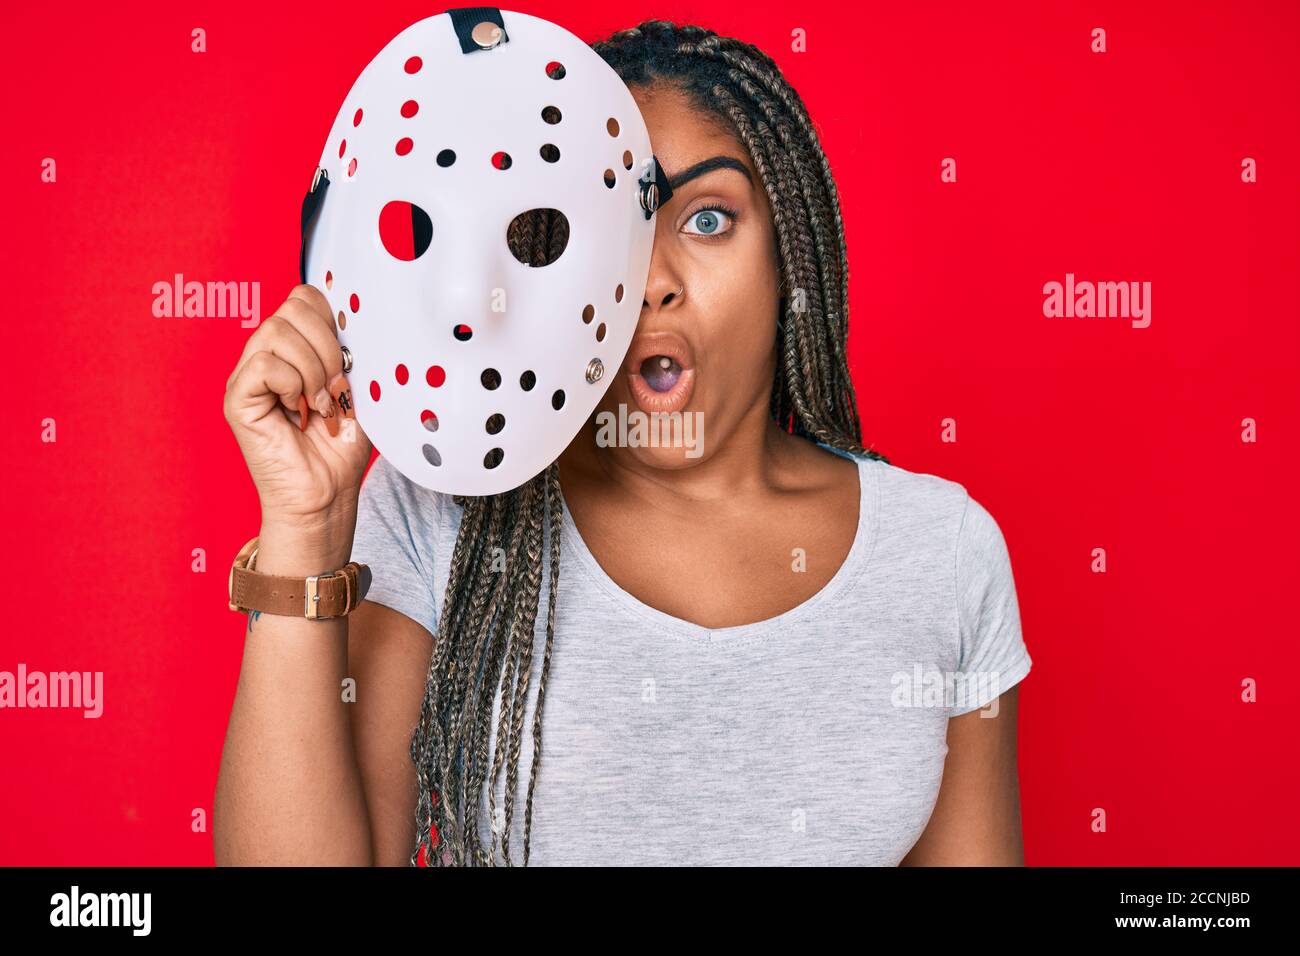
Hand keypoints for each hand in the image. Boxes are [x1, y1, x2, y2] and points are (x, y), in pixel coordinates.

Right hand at [223, 284, 371, 532]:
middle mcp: (267, 356)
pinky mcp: (237, 399)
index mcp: (294, 348)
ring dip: (313, 369)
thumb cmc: (340, 446)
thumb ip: (351, 348)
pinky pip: (263, 364)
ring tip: (321, 404)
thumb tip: (356, 315)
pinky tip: (299, 411)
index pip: (305, 297)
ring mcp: (248, 376)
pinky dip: (292, 385)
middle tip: (337, 388)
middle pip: (291, 308)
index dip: (332, 321)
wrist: (328, 492)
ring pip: (276, 331)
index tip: (348, 362)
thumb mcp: (357, 386)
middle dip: (327, 346)